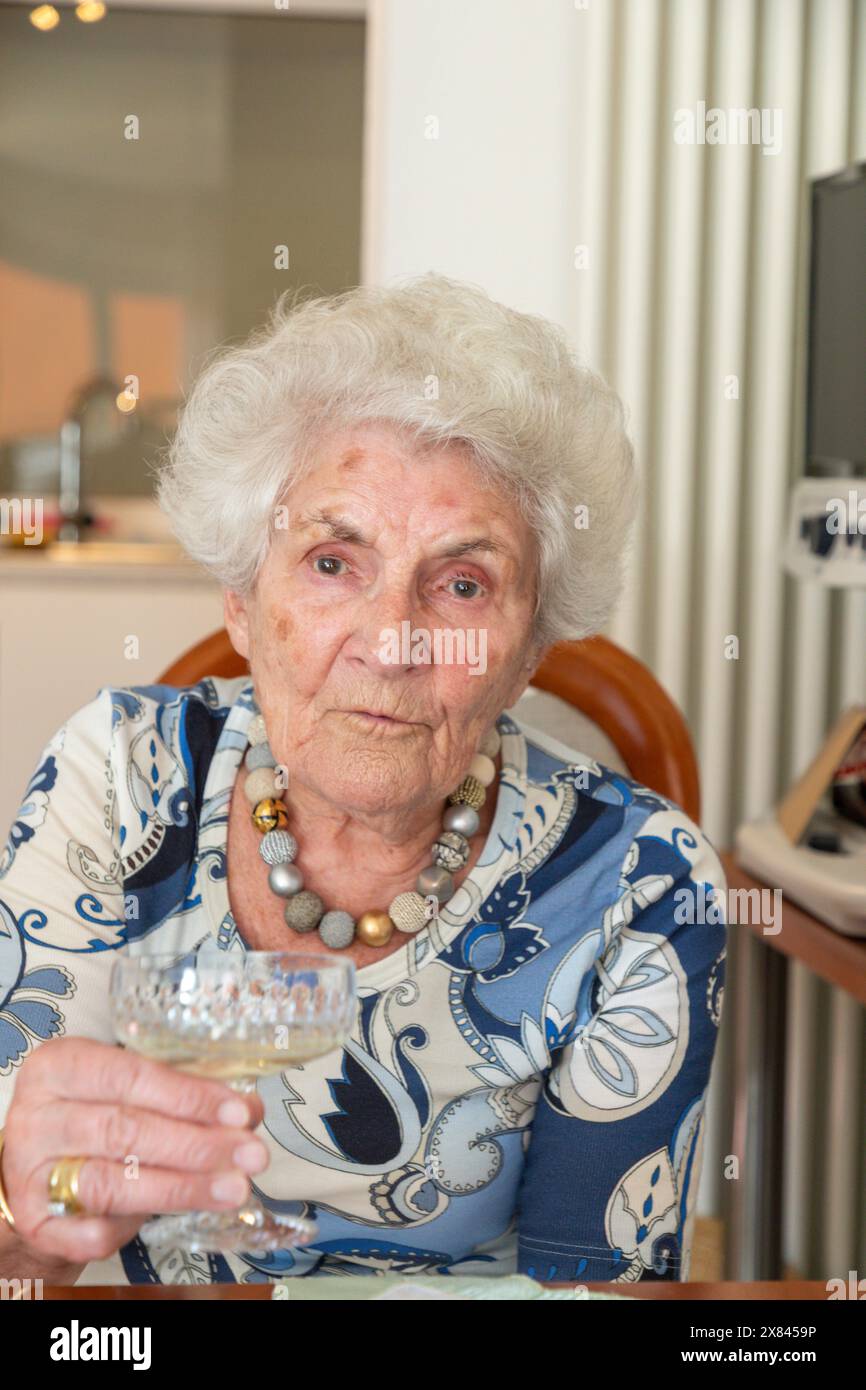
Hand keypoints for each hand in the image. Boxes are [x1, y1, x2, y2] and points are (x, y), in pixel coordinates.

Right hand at [2, 1037, 266, 1265]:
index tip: (240, 1112)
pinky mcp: (30, 1219)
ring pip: (109, 1182)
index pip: (132, 1076)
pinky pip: (81, 1231)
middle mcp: (37, 1115)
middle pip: (125, 1131)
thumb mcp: (133, 1092)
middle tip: (250, 1155)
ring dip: (179, 1189)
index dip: (190, 1097)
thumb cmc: (93, 1115)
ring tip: (232, 1189)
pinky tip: (154, 1224)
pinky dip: (118, 1230)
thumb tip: (249, 1110)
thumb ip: (185, 1097)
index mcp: (61, 1066)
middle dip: (197, 1146)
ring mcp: (27, 1170)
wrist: (36, 1167)